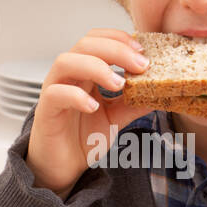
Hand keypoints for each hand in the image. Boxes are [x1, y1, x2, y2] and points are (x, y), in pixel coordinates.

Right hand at [26, 29, 152, 197]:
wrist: (63, 167)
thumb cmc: (83, 137)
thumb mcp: (117, 117)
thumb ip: (135, 103)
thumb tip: (161, 91)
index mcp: (84, 71)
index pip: (97, 39)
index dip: (119, 38)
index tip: (142, 51)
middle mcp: (68, 75)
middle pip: (85, 44)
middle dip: (115, 49)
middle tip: (140, 65)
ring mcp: (54, 90)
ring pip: (66, 61)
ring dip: (96, 67)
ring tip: (119, 84)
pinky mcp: (46, 110)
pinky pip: (56, 94)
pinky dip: (76, 96)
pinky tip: (94, 106)